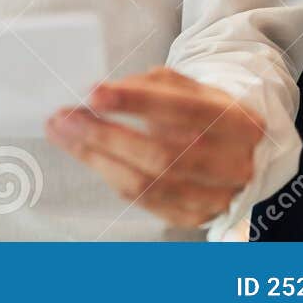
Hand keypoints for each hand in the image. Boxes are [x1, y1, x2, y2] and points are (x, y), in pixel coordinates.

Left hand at [46, 66, 263, 228]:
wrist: (235, 148)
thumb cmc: (204, 110)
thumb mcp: (189, 86)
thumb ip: (150, 86)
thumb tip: (101, 95)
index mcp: (239, 122)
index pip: (183, 110)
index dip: (136, 103)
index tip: (94, 93)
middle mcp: (234, 165)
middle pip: (163, 155)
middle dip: (106, 135)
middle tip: (65, 117)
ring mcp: (216, 198)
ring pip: (148, 183)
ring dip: (97, 158)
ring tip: (63, 133)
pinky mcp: (194, 217)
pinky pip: (143, 200)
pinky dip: (110, 174)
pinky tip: (87, 154)